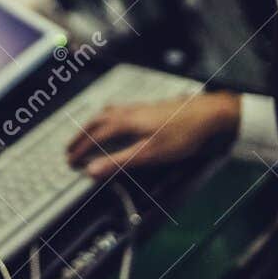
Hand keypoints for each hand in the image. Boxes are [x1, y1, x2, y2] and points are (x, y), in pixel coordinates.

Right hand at [65, 91, 240, 177]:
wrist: (208, 114)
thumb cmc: (181, 134)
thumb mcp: (148, 154)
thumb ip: (119, 162)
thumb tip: (92, 170)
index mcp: (124, 122)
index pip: (94, 137)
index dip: (80, 149)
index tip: (70, 160)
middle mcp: (127, 111)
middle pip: (96, 122)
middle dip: (80, 135)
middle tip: (69, 147)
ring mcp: (137, 107)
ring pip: (106, 113)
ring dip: (92, 124)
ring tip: (85, 132)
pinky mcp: (147, 107)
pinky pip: (117, 110)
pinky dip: (106, 117)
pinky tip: (115, 119)